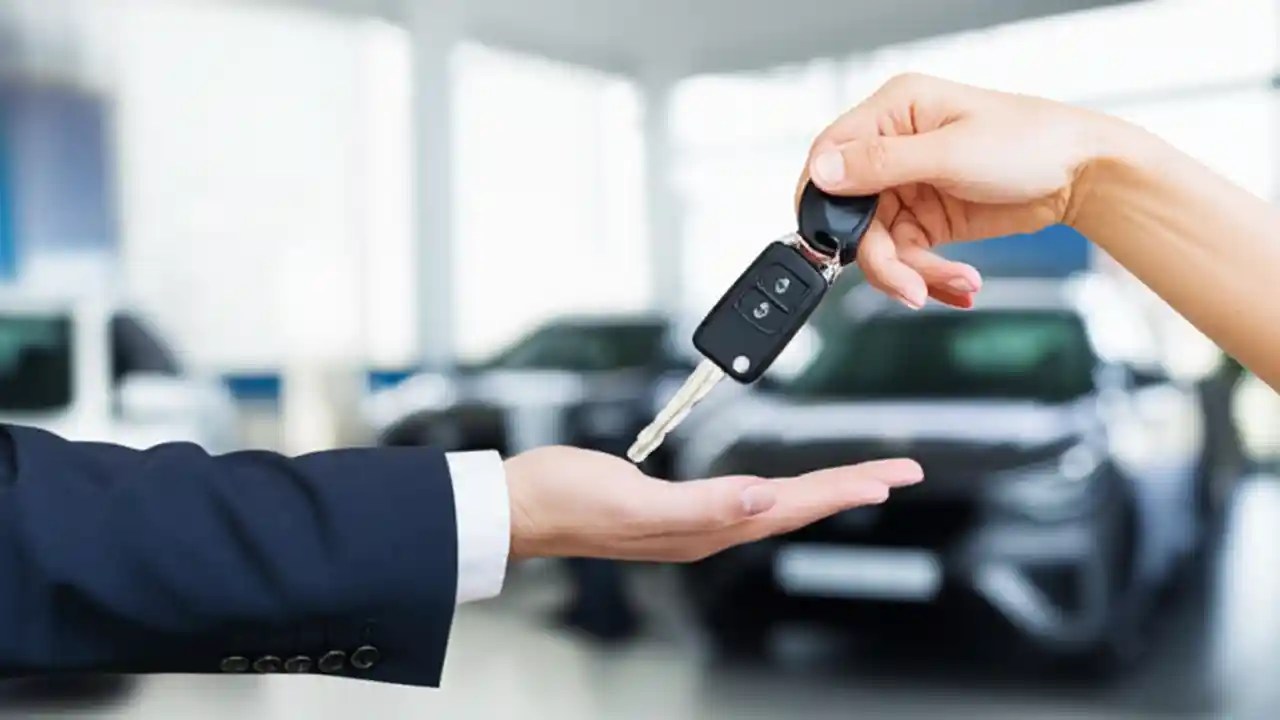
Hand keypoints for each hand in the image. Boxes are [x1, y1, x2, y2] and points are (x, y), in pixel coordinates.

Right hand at [503, 446, 921, 561]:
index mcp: (704, 527)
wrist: (522, 506)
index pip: (793, 506)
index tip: (891, 476)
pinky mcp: (674, 505)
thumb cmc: (566, 501)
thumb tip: (763, 501)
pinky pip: (745, 498)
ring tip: (861, 480)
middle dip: (851, 488)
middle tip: (899, 472)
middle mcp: (707, 528)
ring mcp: (691, 520)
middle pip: (797, 506)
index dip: (845, 489)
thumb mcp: (633, 501)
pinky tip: (782, 488)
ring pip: (777, 504)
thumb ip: (702, 506)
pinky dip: (779, 490)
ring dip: (823, 491)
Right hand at [800, 73, 1110, 308]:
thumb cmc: (1032, 142)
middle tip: (906, 284)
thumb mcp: (952, 152)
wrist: (1083, 176)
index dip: (824, 200)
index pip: (831, 154)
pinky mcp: (929, 218)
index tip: (833, 241)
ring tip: (946, 284)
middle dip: (881, 256)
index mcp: (895, 112)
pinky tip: (958, 283)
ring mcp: (910, 185)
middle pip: (854, 213)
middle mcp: (895, 148)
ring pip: (881, 243)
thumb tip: (823, 170)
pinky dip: (930, 277)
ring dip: (912, 272)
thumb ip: (882, 163)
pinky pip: (909, 257)